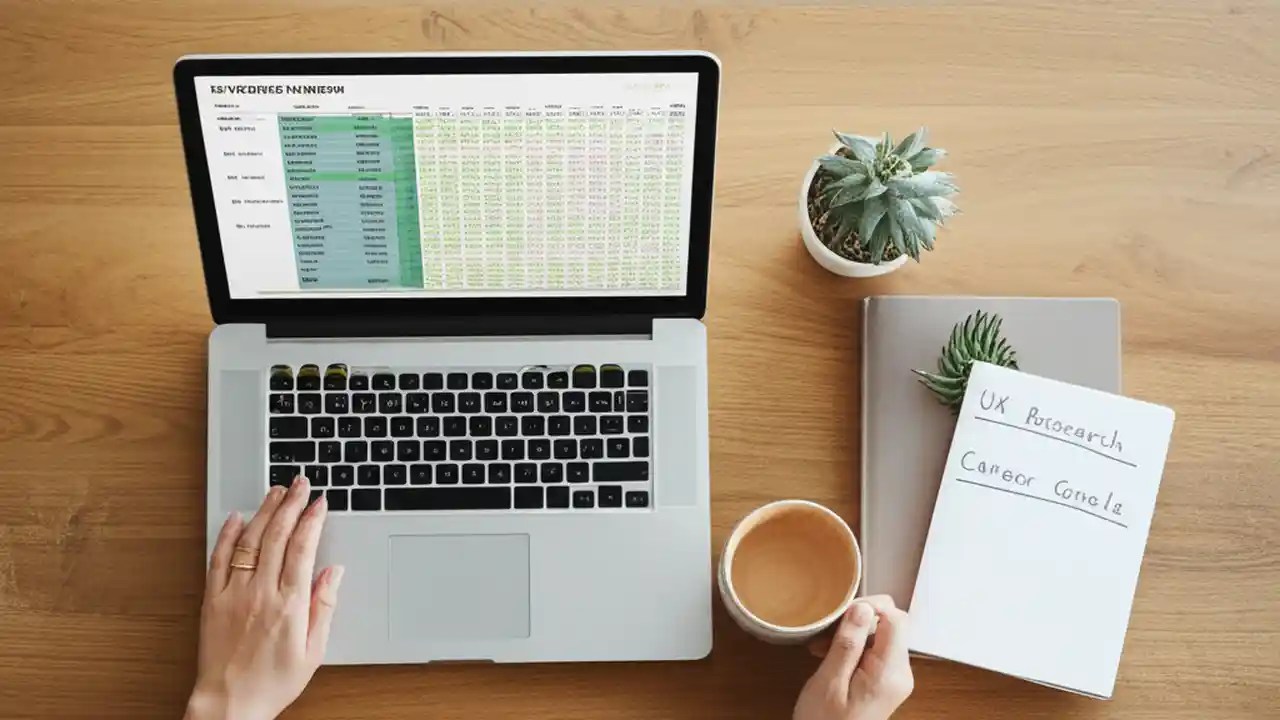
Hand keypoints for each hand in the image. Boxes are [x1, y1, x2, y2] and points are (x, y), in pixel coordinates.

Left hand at [186, 477, 343, 719]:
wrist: (230, 705)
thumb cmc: (273, 682)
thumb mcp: (314, 650)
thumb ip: (324, 607)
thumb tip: (334, 572)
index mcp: (289, 604)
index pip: (303, 548)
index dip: (313, 519)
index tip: (320, 503)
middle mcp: (260, 592)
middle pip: (277, 535)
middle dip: (292, 504)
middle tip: (301, 484)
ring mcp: (233, 593)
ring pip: (249, 540)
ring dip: (264, 511)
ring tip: (276, 492)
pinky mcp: (213, 600)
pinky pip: (219, 559)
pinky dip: (227, 535)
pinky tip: (236, 518)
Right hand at [793, 595, 913, 719]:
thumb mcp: (829, 681)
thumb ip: (848, 643)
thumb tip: (863, 608)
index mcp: (890, 672)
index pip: (896, 618)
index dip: (870, 606)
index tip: (840, 613)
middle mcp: (900, 673)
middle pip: (890, 625)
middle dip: (857, 620)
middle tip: (825, 631)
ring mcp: (895, 678)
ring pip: (880, 636)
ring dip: (852, 633)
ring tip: (821, 646)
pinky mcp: (885, 681)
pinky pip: (875, 651)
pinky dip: (853, 646)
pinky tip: (830, 654)